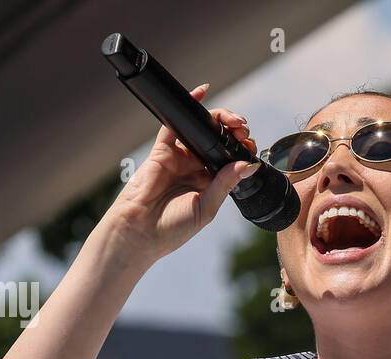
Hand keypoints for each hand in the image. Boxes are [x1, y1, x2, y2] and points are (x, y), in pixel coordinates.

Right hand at [104, 85, 259, 261]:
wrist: (140, 232)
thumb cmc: (172, 228)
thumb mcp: (207, 207)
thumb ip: (226, 183)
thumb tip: (248, 164)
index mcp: (209, 184)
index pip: (230, 160)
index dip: (242, 150)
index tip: (251, 146)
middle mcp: (195, 169)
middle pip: (218, 141)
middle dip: (235, 132)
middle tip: (244, 131)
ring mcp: (179, 158)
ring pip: (201, 130)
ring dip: (219, 119)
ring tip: (234, 121)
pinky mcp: (162, 151)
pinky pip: (175, 124)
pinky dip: (188, 106)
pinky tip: (201, 94)